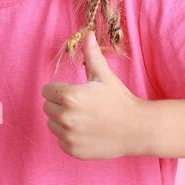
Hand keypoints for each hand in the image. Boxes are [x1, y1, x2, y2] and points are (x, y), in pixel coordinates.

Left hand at [41, 30, 144, 159]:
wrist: (137, 128)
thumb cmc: (120, 99)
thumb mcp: (104, 76)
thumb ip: (91, 56)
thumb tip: (87, 34)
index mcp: (69, 96)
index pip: (46, 91)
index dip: (58, 89)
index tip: (74, 92)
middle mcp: (65, 117)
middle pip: (47, 107)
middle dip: (59, 104)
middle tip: (81, 105)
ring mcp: (68, 136)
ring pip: (52, 125)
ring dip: (62, 121)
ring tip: (84, 118)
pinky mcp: (72, 150)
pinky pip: (60, 141)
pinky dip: (69, 137)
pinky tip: (87, 131)